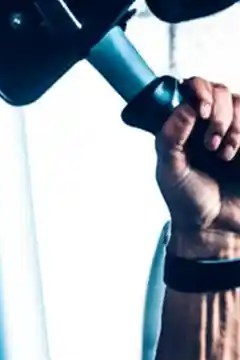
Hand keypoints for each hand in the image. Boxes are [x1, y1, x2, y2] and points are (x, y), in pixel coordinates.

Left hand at [156, 77, 239, 257]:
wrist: (216, 229)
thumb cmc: (188, 202)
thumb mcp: (169, 170)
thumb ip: (170, 137)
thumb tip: (185, 106)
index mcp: (186, 126)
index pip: (194, 88)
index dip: (199, 91)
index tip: (200, 112)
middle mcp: (211, 124)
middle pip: (221, 90)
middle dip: (218, 113)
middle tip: (211, 144)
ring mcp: (236, 132)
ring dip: (234, 126)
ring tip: (226, 155)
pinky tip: (237, 154)